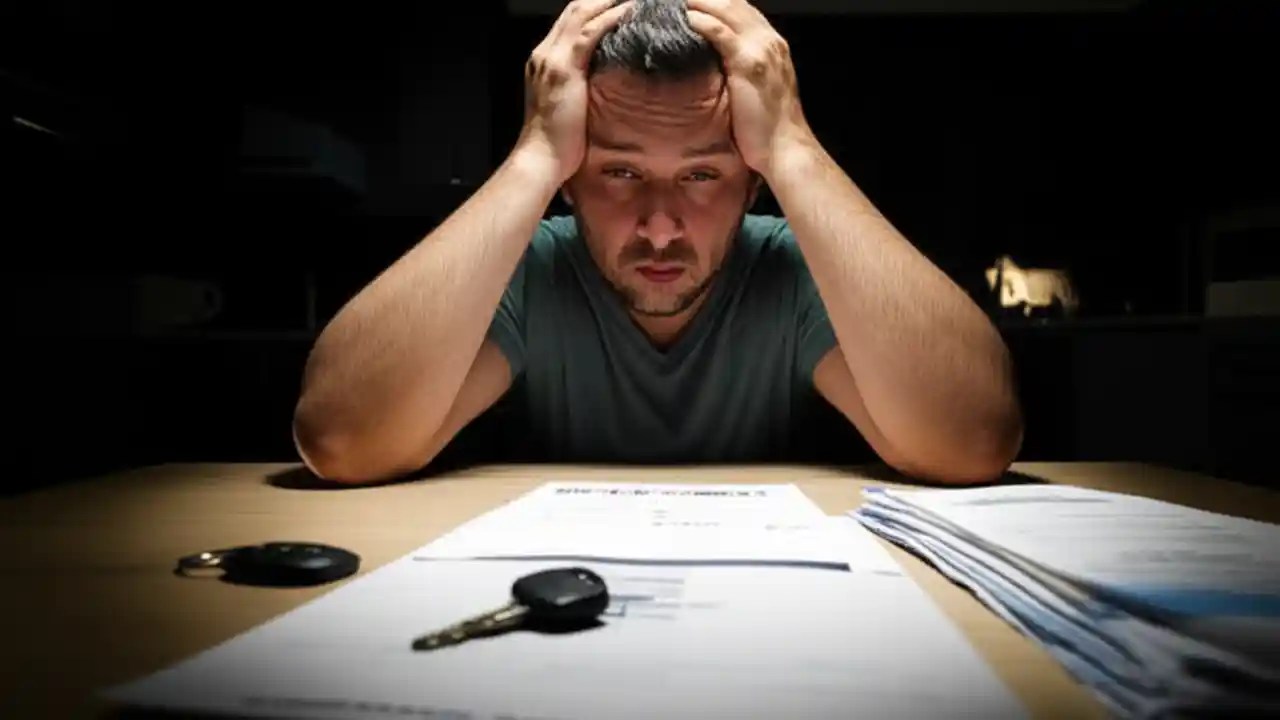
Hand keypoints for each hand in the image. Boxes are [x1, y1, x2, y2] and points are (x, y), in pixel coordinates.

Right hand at [518, 0, 632, 183]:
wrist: (540, 158)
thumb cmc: (557, 142)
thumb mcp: (566, 104)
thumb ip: (579, 86)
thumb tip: (603, 81)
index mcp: (543, 60)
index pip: (568, 21)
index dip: (592, 7)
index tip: (617, 4)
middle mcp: (544, 53)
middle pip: (574, 9)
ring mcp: (552, 59)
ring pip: (581, 13)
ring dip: (608, 2)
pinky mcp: (565, 69)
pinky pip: (590, 33)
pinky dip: (611, 18)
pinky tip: (629, 12)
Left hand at [686, 0, 813, 177]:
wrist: (784, 148)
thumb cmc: (768, 127)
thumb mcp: (758, 88)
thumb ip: (742, 68)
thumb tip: (714, 64)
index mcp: (772, 44)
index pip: (743, 9)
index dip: (717, 2)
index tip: (693, 3)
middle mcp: (769, 40)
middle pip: (733, 2)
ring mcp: (761, 49)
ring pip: (727, 9)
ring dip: (698, 2)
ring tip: (673, 2)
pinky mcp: (748, 64)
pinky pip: (720, 33)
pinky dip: (701, 21)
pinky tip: (685, 18)